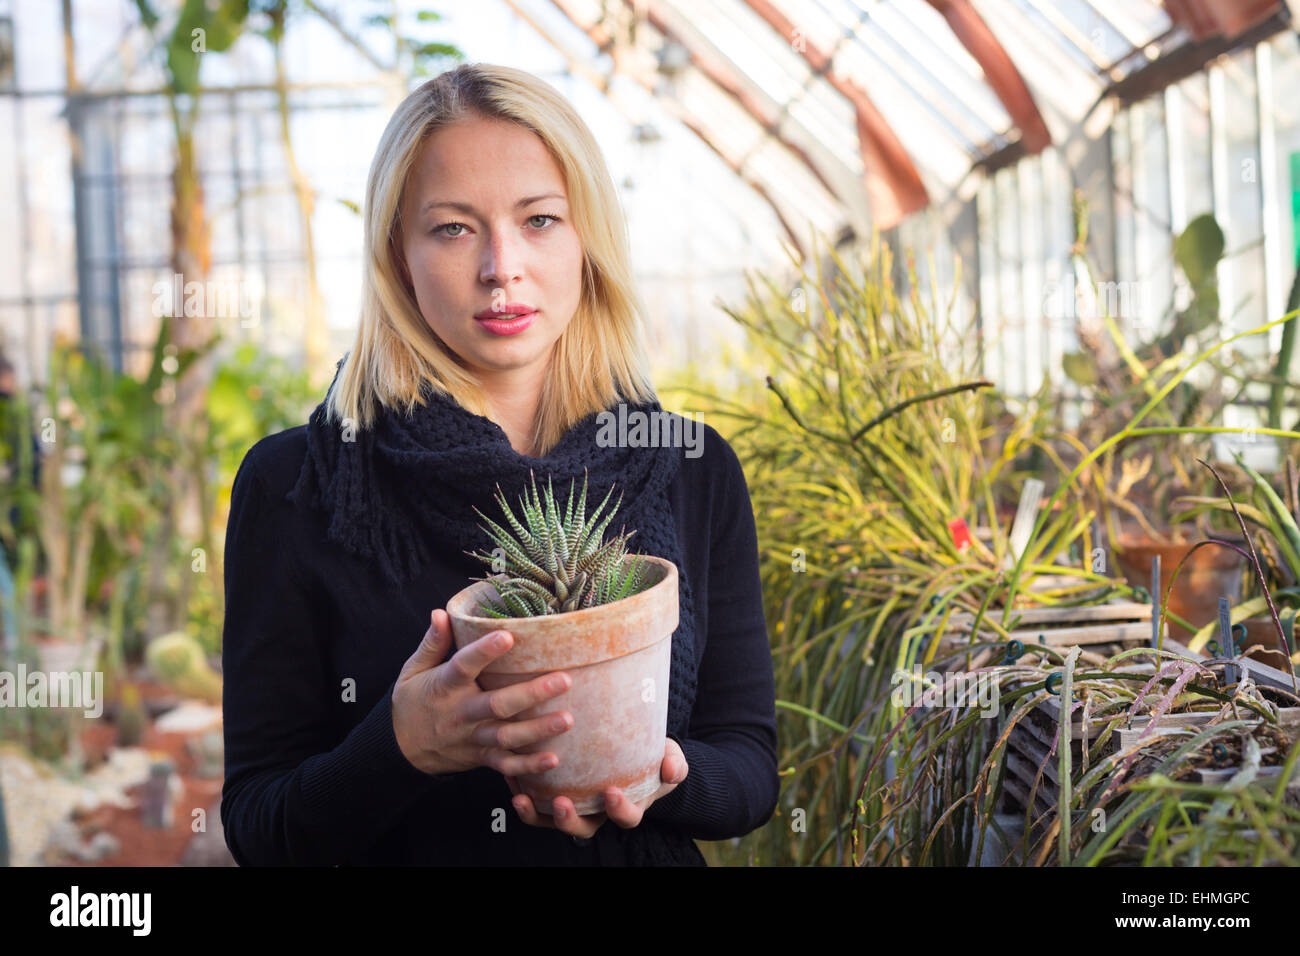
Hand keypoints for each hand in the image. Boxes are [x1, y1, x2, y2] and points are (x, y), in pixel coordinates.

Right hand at [391, 609, 574, 776]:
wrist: (401, 750)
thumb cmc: (413, 701)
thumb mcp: (413, 670)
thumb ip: (432, 643)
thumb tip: (441, 612)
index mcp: (444, 686)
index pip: (463, 666)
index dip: (484, 652)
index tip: (508, 636)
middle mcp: (460, 714)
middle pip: (497, 705)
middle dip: (531, 694)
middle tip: (564, 680)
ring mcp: (472, 739)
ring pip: (507, 736)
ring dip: (538, 730)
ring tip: (568, 719)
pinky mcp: (480, 758)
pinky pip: (506, 765)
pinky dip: (529, 766)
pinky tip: (554, 759)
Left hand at [506, 737, 687, 836]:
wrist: (635, 750)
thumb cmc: (654, 756)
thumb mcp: (670, 758)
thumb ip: (674, 764)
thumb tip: (672, 770)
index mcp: (628, 806)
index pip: (626, 817)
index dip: (620, 810)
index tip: (612, 793)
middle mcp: (598, 812)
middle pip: (582, 828)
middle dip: (569, 820)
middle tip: (561, 803)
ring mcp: (576, 805)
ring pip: (552, 820)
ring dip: (535, 813)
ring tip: (521, 796)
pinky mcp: (554, 792)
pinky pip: (534, 801)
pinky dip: (521, 791)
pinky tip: (510, 775)